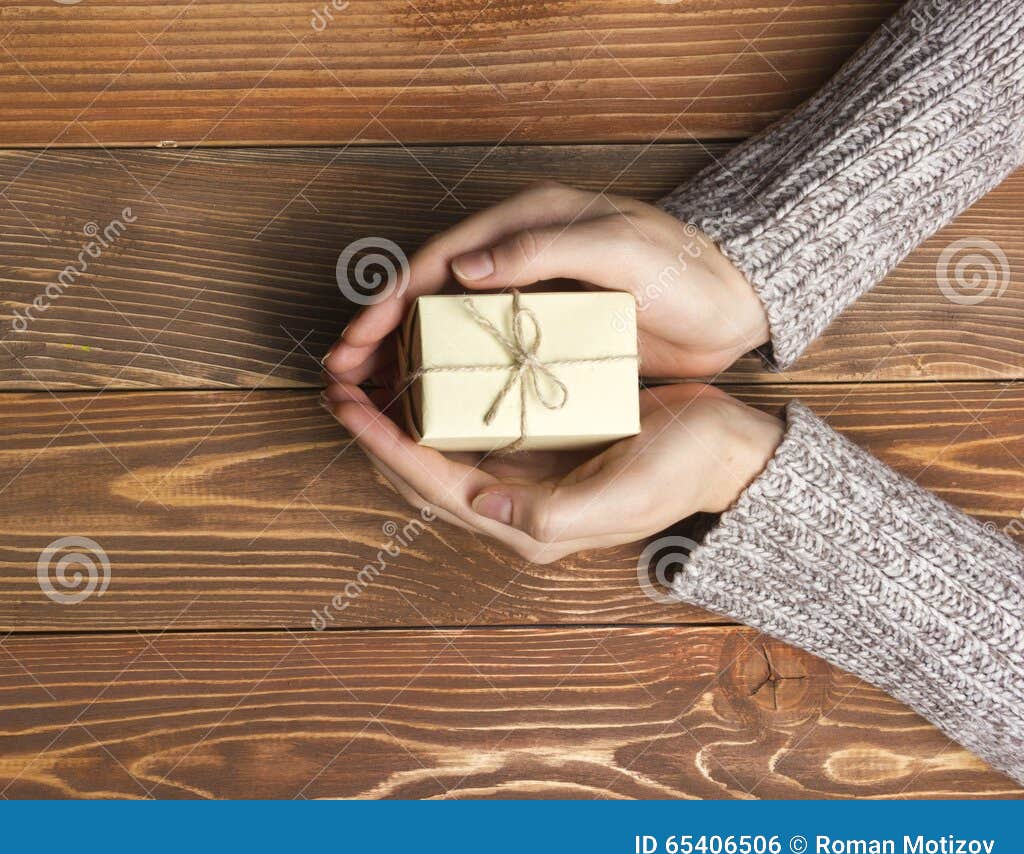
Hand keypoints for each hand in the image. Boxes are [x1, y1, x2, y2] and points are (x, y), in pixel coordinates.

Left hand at [322, 382, 783, 563]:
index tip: (349, 407)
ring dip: (392, 418)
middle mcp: (512, 505)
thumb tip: (484, 504)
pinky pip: (462, 429)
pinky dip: (429, 404)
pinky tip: (414, 372)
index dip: (385, 447)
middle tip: (336, 385)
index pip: (433, 486)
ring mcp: (518, 477)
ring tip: (357, 378)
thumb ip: (551, 513)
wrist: (728, 451)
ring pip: (433, 451)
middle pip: (418, 474)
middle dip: (373, 432)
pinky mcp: (530, 448)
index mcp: (525, 522)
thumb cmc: (684, 469)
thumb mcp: (624, 494)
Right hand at [323, 181, 769, 381]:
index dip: (392, 298)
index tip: (358, 335)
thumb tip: (463, 265)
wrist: (737, 303)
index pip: (439, 259)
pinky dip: (442, 377)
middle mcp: (517, 257)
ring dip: (401, 361)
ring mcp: (527, 296)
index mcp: (526, 225)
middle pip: (428, 295)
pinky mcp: (544, 332)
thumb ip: (542, 251)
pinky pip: (478, 354)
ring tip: (361, 395)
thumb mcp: (618, 250)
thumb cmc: (685, 271)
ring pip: (445, 329)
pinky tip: (419, 406)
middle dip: (378, 335)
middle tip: (339, 374)